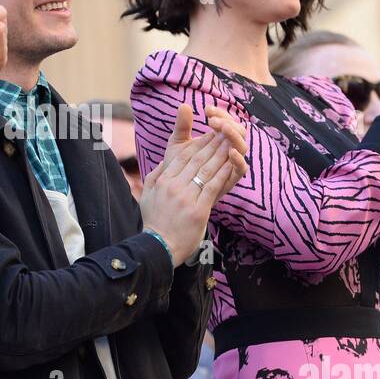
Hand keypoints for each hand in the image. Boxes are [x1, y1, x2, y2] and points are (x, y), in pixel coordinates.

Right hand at [140, 104, 247, 266]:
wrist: (158, 247)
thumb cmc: (155, 222)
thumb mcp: (148, 195)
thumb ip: (156, 176)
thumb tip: (165, 162)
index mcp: (163, 181)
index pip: (182, 156)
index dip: (197, 143)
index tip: (209, 134)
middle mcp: (174, 186)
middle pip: (196, 159)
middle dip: (212, 143)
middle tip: (224, 131)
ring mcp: (186, 198)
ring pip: (206, 170)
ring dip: (220, 153)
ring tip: (231, 141)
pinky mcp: (198, 210)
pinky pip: (212, 186)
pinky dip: (222, 173)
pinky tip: (231, 162)